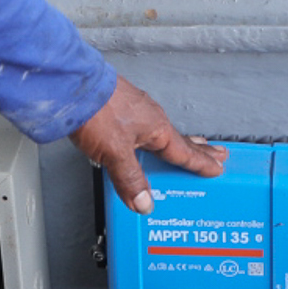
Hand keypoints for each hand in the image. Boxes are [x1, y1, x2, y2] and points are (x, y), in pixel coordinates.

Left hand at [72, 76, 225, 211]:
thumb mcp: (115, 153)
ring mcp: (135, 110)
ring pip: (161, 132)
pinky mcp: (119, 108)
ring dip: (176, 142)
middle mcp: (150, 116)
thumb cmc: (96, 110)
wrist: (70, 86)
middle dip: (199, 149)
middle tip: (217, 154)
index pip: (184, 151)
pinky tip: (145, 140)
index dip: (201, 163)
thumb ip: (130, 179)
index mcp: (157, 127)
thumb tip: (144, 202)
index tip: (217, 168)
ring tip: (186, 148)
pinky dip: (153, 136)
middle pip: (179, 139)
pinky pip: (144, 126)